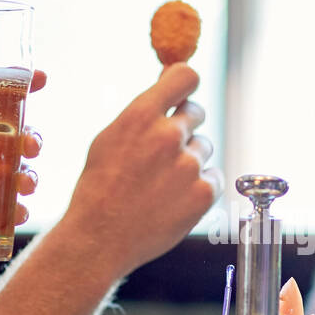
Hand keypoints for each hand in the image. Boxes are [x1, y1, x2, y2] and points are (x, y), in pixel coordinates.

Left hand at [0, 70, 45, 271]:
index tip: (41, 78)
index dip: (18, 84)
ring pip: (17, 172)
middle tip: (28, 144)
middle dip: (31, 137)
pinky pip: (7, 212)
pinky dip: (18, 211)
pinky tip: (17, 212)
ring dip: (29, 175)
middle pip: (13, 135)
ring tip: (23, 182)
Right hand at [62, 63, 222, 276]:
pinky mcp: (204, 192)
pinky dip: (200, 187)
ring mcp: (189, 165)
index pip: (185, 76)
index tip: (182, 95)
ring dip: (189, 160)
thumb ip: (145, 109)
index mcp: (141, 116)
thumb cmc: (101, 187)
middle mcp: (168, 135)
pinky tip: (174, 199)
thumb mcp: (110, 138)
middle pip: (196, 112)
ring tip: (161, 183)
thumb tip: (170, 77)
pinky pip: (214, 177)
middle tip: (162, 153)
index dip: (186, 83)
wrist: (100, 238)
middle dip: (183, 127)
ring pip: (203, 147)